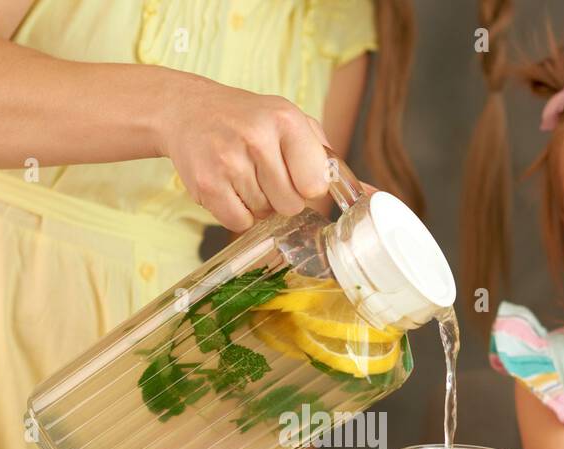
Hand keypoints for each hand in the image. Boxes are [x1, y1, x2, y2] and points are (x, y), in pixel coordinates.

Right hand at [157, 77, 332, 231]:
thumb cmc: (251, 121)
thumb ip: (330, 161)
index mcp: (286, 120)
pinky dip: (237, 213)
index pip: (316, 185)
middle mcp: (257, 137)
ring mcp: (228, 161)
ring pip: (264, 214)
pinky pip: (239, 222)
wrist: (189, 110)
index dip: (307, 186)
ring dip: (258, 203)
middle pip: (291, 205)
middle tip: (264, 173)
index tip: (295, 173)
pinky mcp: (207, 184)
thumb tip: (374, 198)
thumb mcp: (293, 124)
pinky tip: (229, 187)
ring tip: (243, 174)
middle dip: (282, 197)